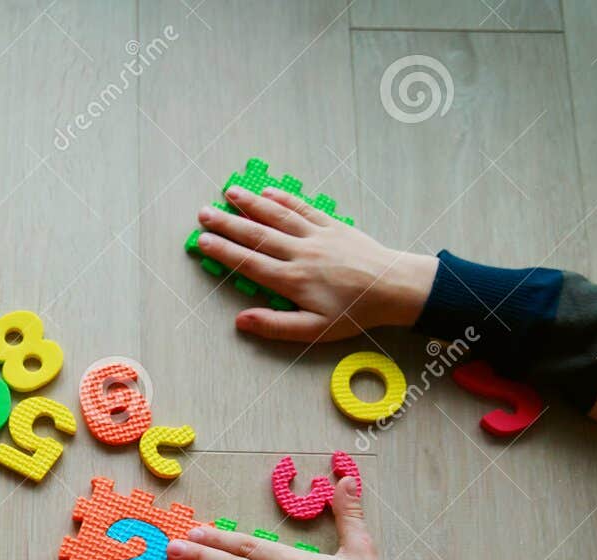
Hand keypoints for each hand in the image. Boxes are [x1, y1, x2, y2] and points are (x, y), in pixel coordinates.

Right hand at [192, 185, 437, 341]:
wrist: (394, 287)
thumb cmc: (355, 313)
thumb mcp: (314, 330)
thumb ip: (275, 325)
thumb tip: (241, 321)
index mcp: (292, 280)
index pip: (249, 263)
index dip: (223, 251)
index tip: (202, 241)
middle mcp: (300, 253)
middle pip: (257, 234)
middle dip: (228, 223)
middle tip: (204, 213)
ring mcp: (316, 236)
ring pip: (277, 215)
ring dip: (251, 203)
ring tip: (229, 192)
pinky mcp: (333, 226)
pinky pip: (303, 208)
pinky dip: (284, 198)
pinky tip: (267, 192)